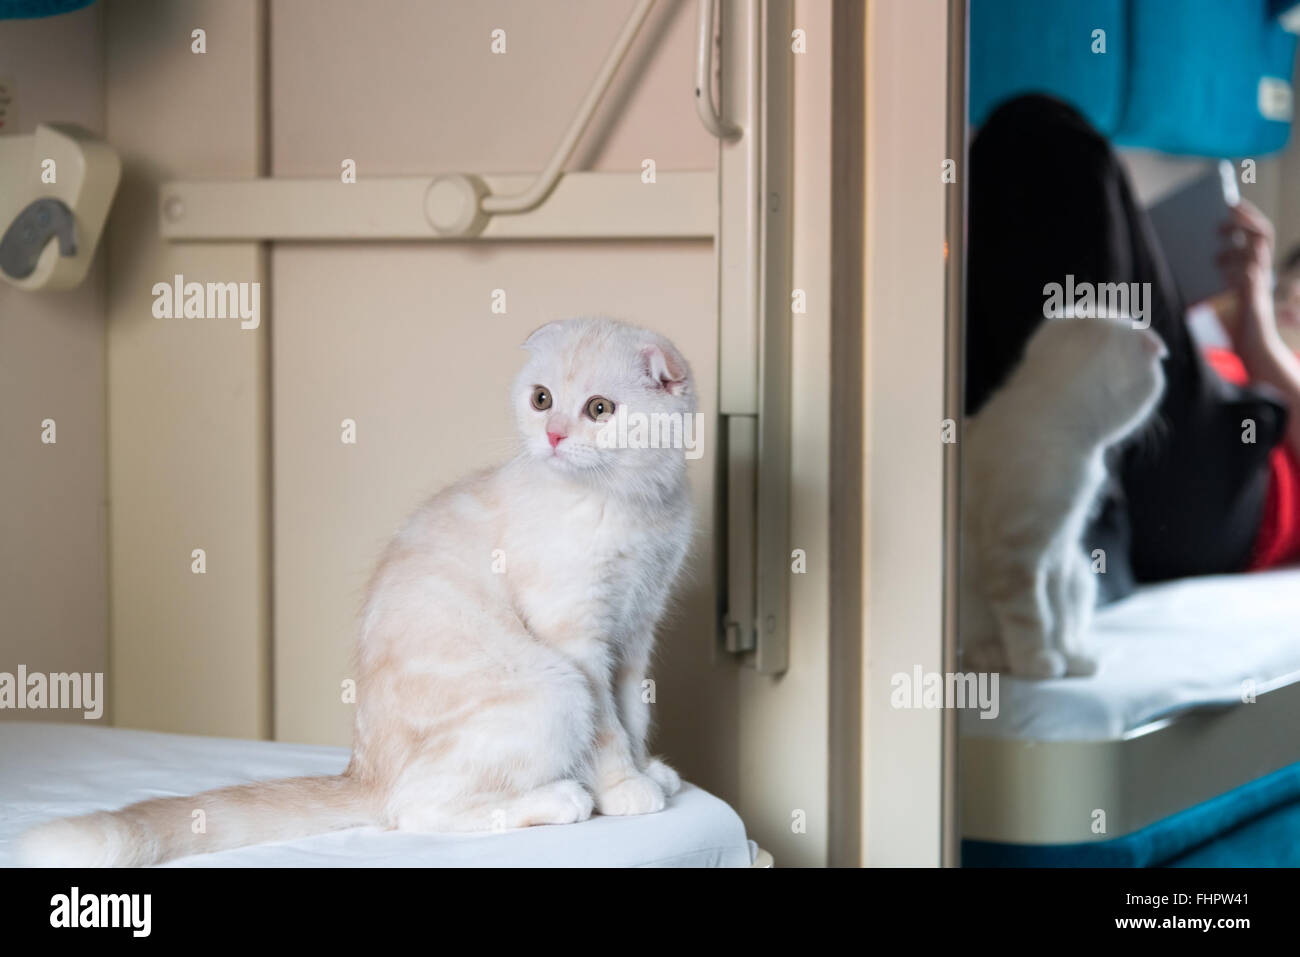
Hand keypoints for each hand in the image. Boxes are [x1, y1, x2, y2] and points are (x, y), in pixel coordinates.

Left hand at [1216, 200, 1282, 360]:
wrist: (1253, 351)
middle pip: (1263, 233)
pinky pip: (1249, 272)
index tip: (1228, 204)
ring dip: (1240, 237)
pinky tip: (1218, 267)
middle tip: (1222, 215)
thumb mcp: (1217, 297)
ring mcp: (1261, 281)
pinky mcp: (1256, 295)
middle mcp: (1262, 270)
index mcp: (1255, 268)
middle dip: (1243, 219)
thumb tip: (1175, 269)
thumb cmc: (1235, 325)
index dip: (1246, 216)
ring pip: (1260, 246)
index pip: (1258, 233)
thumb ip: (1206, 282)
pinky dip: (1235, 265)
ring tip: (1218, 238)